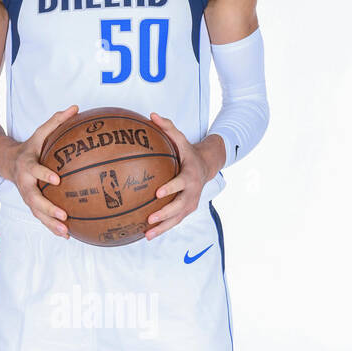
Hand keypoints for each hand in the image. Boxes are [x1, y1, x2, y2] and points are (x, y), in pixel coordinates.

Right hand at [11, 105, 77, 237]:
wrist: (6, 162)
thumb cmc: (30, 147)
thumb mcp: (40, 133)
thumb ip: (56, 121)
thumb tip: (76, 107)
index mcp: (27, 165)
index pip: (34, 170)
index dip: (43, 174)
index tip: (57, 178)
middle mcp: (25, 183)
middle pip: (34, 199)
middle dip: (48, 209)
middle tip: (63, 215)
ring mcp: (27, 196)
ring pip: (37, 213)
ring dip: (50, 224)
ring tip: (66, 233)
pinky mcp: (31, 204)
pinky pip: (41, 217)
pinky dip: (52, 226)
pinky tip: (69, 234)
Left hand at [144, 113, 217, 239]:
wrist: (205, 167)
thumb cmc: (187, 152)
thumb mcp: (181, 139)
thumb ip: (168, 127)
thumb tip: (151, 115)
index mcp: (190, 175)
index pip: (181, 183)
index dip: (171, 188)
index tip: (158, 192)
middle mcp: (192, 191)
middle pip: (180, 206)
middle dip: (166, 213)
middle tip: (151, 218)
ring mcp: (190, 203)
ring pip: (177, 219)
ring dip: (163, 228)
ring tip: (147, 235)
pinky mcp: (186, 211)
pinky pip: (174, 222)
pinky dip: (162, 229)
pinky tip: (146, 235)